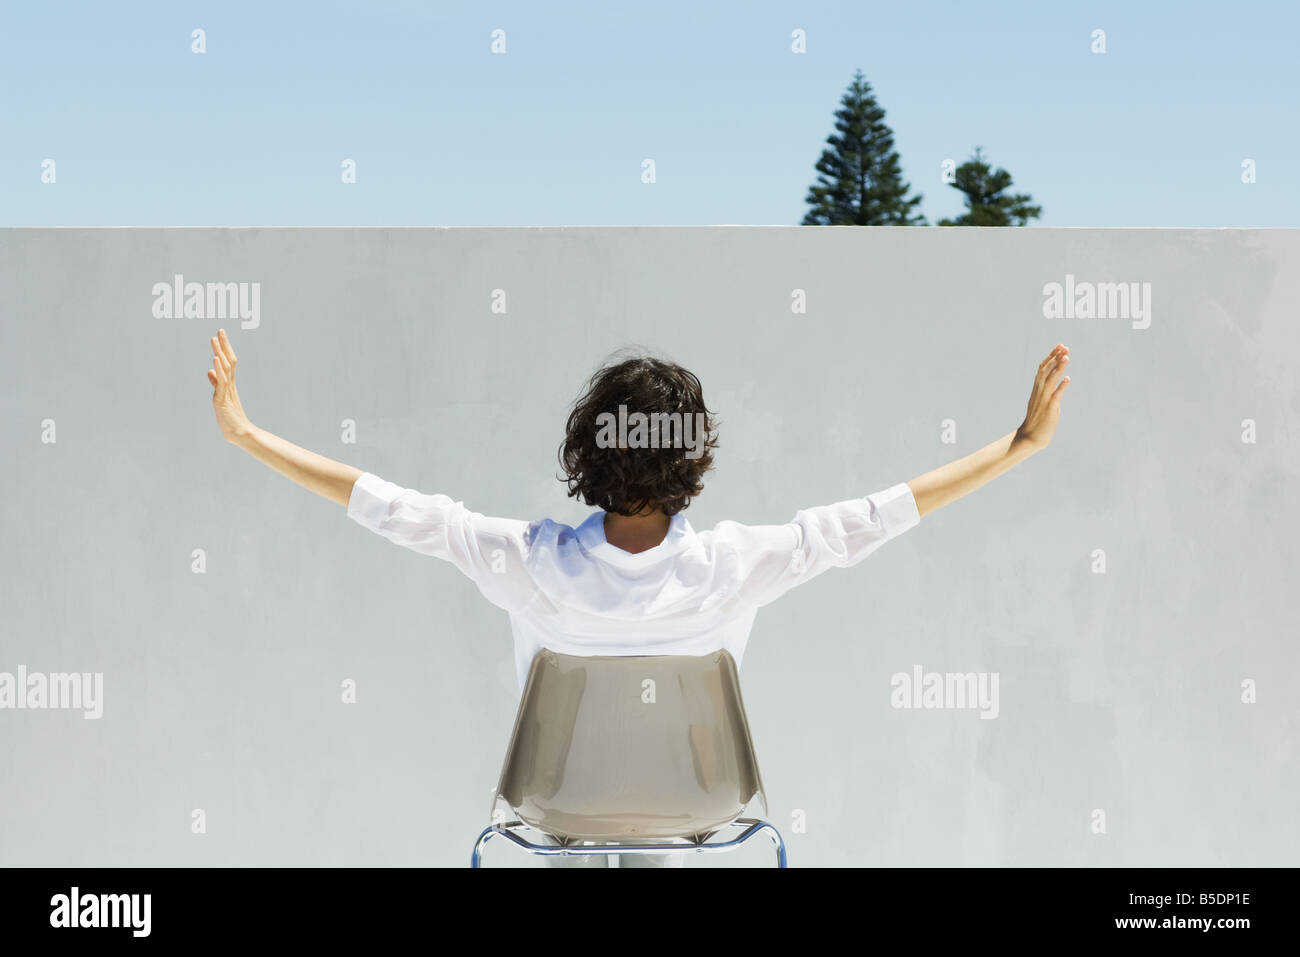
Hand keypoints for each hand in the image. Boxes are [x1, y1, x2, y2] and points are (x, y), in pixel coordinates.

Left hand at [207, 329, 252, 443]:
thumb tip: (209, 371)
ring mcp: (227, 391)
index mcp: (229, 384)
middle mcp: (230, 385)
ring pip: (224, 368)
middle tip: (220, 330)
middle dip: (223, 345)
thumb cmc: (230, 417)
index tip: (220, 335)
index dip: (224, 348)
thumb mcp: (219, 397)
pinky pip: (221, 382)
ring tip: (214, 339)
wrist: (239, 433)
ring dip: (219, 352)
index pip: (228, 362)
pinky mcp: (223, 399)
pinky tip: (215, 359)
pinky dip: (219, 370)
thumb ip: (215, 383)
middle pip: (228, 361)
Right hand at [1015, 343, 1070, 450]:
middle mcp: (1039, 392)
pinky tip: (1068, 379)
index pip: (1043, 368)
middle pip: (1046, 371)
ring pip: (1050, 380)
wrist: (1030, 437)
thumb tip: (1057, 385)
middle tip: (1065, 347)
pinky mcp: (1049, 409)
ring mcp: (1044, 400)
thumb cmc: (1037, 421)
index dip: (1051, 357)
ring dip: (1058, 368)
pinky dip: (1061, 387)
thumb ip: (1048, 392)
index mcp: (1037, 389)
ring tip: (1066, 357)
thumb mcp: (1042, 402)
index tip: (1060, 347)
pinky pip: (1055, 396)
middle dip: (1055, 358)